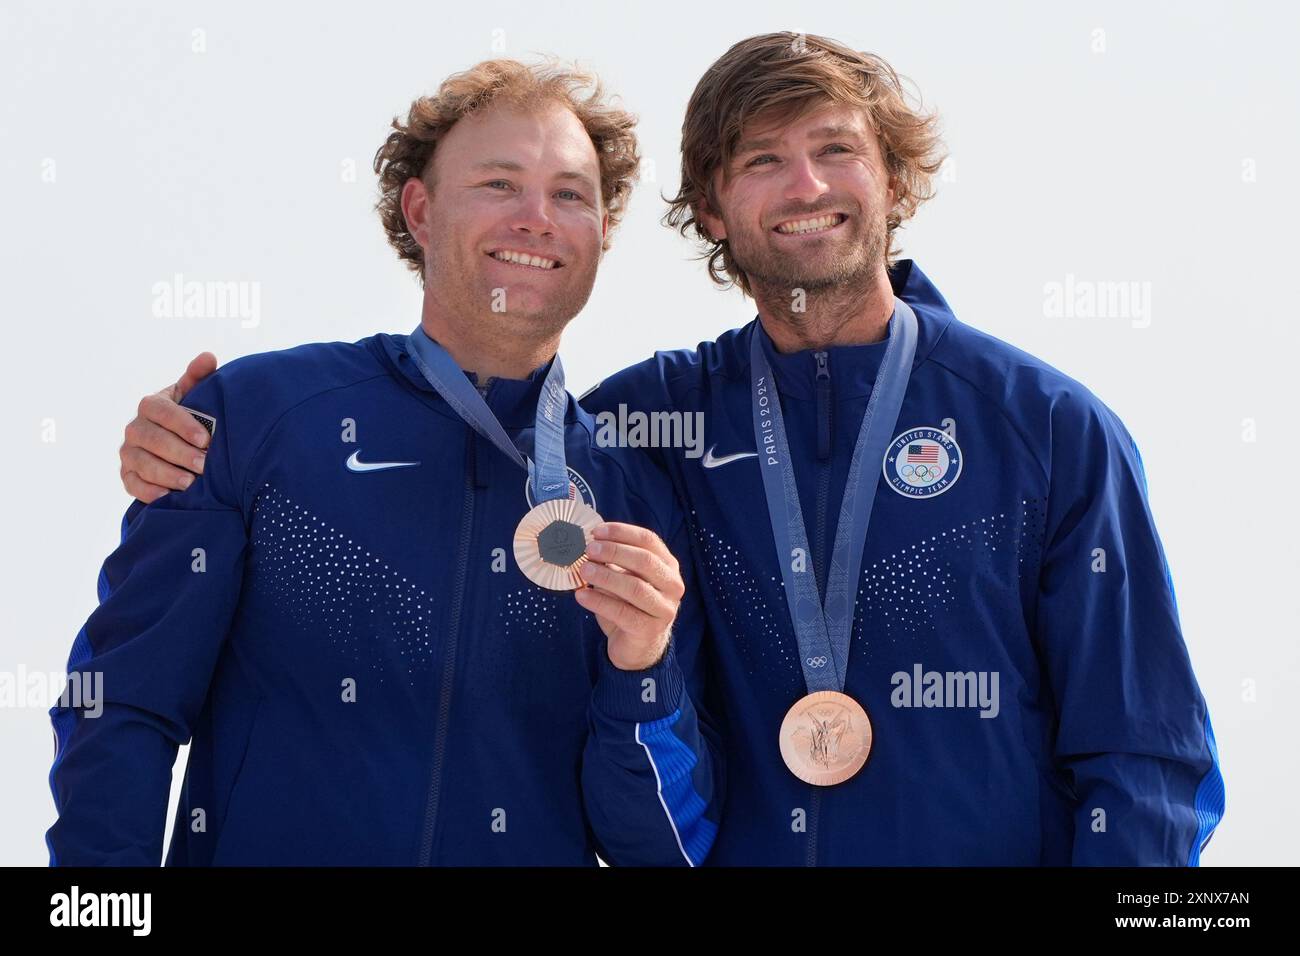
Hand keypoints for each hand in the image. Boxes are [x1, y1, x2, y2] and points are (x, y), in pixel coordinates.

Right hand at [119, 352, 218, 502]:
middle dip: (178, 452)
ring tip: (190, 484)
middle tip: (204, 465)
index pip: (160, 410)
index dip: (182, 424)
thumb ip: (199, 378)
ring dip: (166, 474)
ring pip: (141, 463)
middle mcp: (135, 428)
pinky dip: (149, 491)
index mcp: (151, 405)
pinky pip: (132, 485)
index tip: (206, 438)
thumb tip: (208, 356)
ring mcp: (129, 453)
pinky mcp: (127, 475)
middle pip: (150, 439)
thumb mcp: (196, 396)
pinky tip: (168, 497)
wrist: (182, 444)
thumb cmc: (192, 416)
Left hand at [576, 522, 684, 670]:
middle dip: (614, 552)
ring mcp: (664, 609)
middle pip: (645, 561)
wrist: (637, 646)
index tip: (596, 532)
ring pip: (636, 587)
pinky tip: (581, 595)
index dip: (622, 533)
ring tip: (583, 570)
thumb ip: (614, 560)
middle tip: (589, 550)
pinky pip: (623, 613)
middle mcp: (673, 585)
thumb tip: (589, 541)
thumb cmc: (629, 605)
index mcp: (668, 566)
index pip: (648, 540)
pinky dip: (599, 602)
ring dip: (606, 576)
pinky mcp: (650, 630)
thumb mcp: (624, 577)